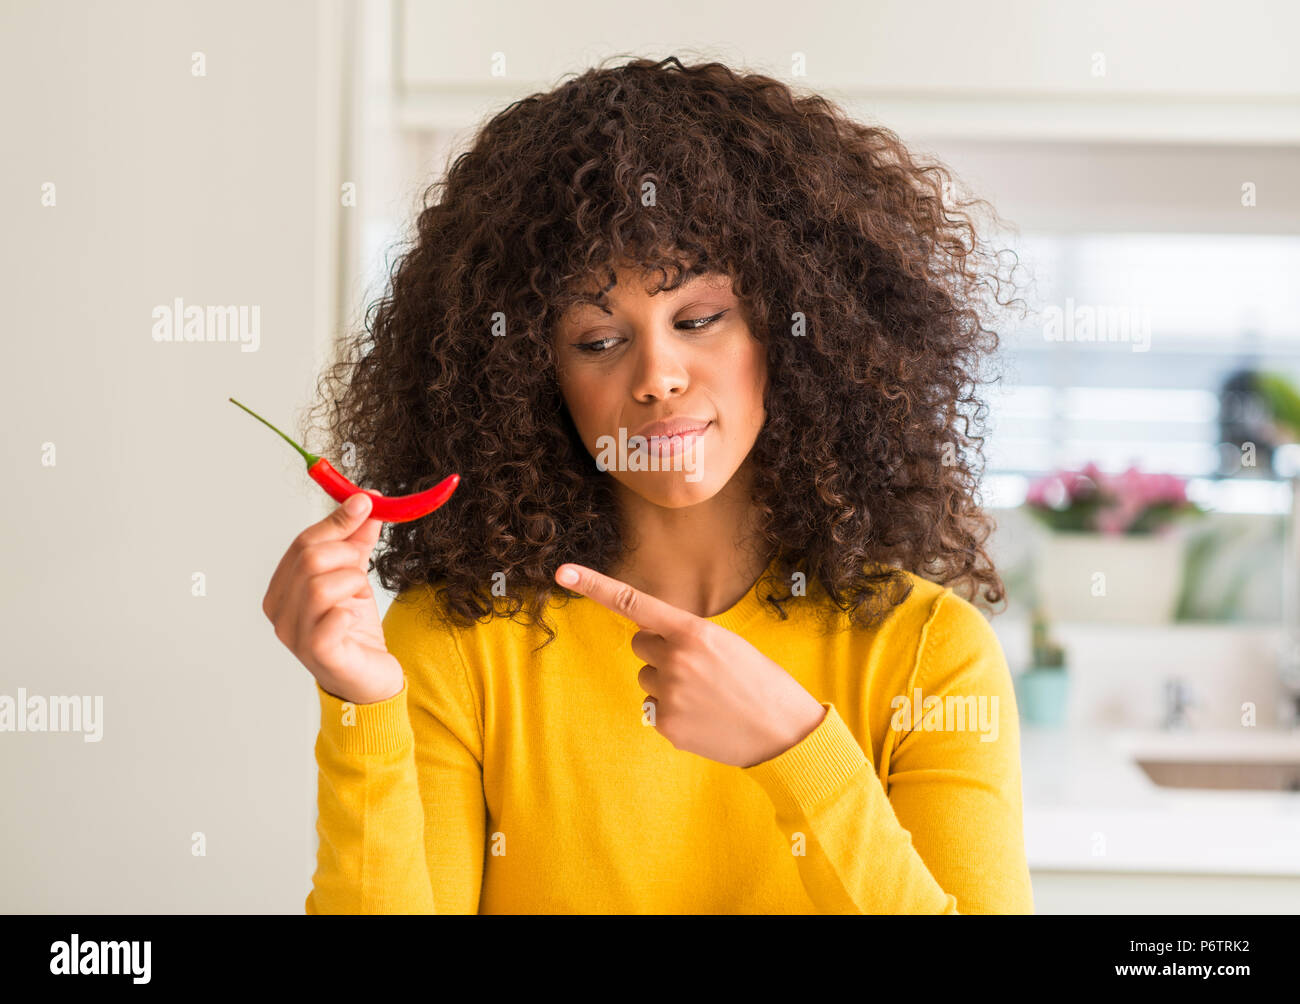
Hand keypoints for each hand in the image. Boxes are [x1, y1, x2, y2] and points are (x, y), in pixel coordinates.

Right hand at [263, 493, 404, 705]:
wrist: (369, 677)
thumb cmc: (355, 630)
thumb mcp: (355, 577)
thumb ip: (356, 542)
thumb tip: (365, 503)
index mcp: (281, 588)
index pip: (303, 543)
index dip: (337, 520)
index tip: (366, 502)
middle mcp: (279, 612)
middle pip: (309, 560)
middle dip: (346, 553)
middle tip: (363, 565)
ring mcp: (294, 635)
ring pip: (319, 585)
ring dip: (352, 582)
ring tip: (359, 596)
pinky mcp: (317, 654)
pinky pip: (330, 621)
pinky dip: (349, 611)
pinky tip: (354, 617)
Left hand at [555, 563, 826, 766]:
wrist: (783, 731)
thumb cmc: (759, 682)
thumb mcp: (727, 644)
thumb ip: (687, 638)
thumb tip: (654, 645)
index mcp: (692, 631)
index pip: (633, 603)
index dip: (594, 586)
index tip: (562, 572)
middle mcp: (675, 658)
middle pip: (640, 644)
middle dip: (660, 652)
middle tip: (698, 669)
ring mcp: (668, 693)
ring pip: (646, 678)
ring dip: (667, 684)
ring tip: (706, 696)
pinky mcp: (666, 724)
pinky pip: (653, 709)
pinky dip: (673, 714)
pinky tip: (703, 719)